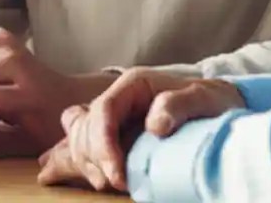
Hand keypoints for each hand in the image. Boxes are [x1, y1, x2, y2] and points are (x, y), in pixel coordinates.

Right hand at [39, 67, 245, 191]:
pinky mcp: (115, 137)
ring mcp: (114, 119)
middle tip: (116, 184)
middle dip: (95, 160)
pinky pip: (82, 146)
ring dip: (85, 164)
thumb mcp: (205, 99)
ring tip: (104, 183)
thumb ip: (180, 105)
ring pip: (80, 139)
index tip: (117, 176)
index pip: (103, 112)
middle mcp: (118, 100)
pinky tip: (50, 171)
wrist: (220, 109)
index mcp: (133, 86)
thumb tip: (154, 124)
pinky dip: (69, 160)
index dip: (103, 145)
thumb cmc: (214, 102)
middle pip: (87, 128)